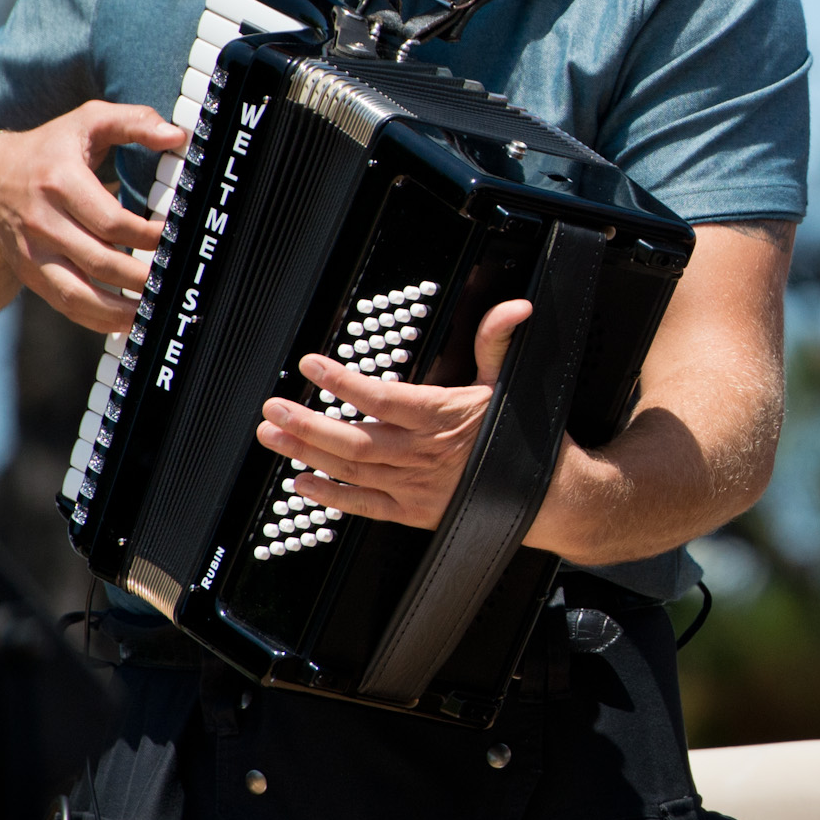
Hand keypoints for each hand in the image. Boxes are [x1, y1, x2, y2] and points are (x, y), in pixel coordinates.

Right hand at [0, 100, 185, 332]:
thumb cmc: (49, 149)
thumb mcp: (87, 120)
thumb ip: (133, 121)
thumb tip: (176, 137)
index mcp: (59, 182)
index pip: (110, 222)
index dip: (148, 236)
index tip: (176, 238)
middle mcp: (41, 222)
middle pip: (99, 262)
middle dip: (141, 278)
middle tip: (174, 279)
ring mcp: (32, 254)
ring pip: (78, 294)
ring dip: (120, 311)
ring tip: (155, 311)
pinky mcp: (30, 275)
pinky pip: (66, 306)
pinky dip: (99, 321)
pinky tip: (128, 322)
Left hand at [257, 296, 582, 535]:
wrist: (546, 496)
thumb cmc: (522, 436)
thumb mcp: (509, 382)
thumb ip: (497, 341)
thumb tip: (515, 307)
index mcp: (444, 417)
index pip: (382, 398)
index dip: (342, 381)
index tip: (312, 365)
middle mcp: (425, 455)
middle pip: (354, 439)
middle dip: (308, 423)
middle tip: (274, 408)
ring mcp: (416, 487)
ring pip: (352, 469)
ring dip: (307, 452)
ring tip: (273, 435)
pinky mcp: (413, 512)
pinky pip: (364, 505)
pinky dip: (330, 496)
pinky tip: (301, 481)